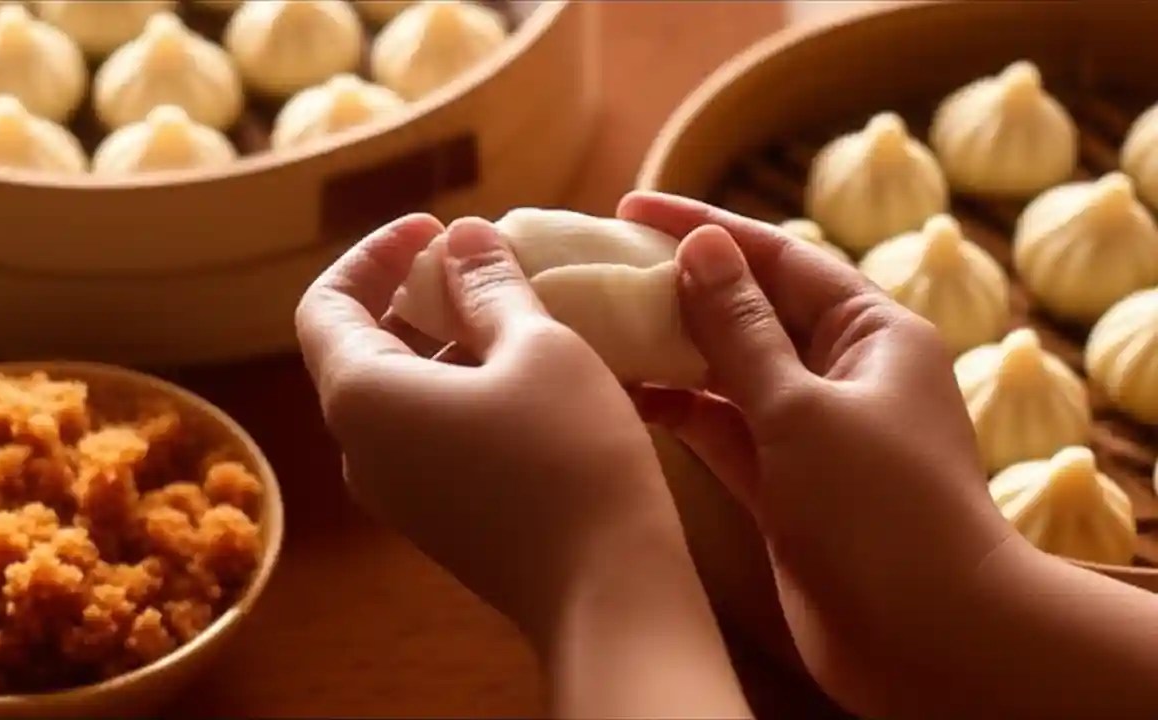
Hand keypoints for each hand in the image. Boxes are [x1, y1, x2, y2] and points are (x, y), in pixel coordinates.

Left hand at [297, 215, 751, 717]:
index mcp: (362, 398)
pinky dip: (460, 384)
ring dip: (445, 337)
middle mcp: (359, 449)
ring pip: (399, 390)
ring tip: (513, 304)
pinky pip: (428, 430)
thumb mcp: (537, 348)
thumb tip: (462, 236)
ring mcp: (395, 491)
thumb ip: (488, 284)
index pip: (326, 303)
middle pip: (360, 347)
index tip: (432, 227)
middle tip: (478, 257)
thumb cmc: (569, 456)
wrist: (608, 593)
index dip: (373, 254)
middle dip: (413, 292)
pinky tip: (525, 368)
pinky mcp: (436, 516)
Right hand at [619, 192, 1020, 717]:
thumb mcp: (803, 409)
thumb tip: (701, 247)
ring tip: (597, 328)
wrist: (931, 638)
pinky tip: (627, 397)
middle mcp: (843, 371)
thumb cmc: (881, 511)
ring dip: (671, 352)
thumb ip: (742, 331)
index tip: (629, 209)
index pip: (778, 257)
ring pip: (729, 371)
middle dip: (680, 289)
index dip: (704, 228)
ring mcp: (811, 429)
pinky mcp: (784, 482)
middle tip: (599, 270)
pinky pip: (723, 428)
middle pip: (750, 310)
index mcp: (871, 331)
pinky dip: (679, 411)